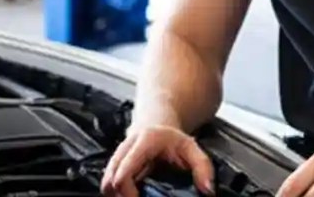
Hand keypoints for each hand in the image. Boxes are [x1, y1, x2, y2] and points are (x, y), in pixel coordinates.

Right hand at [100, 124, 215, 195]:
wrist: (157, 123)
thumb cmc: (172, 138)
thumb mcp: (192, 148)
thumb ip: (202, 167)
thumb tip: (207, 190)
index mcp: (142, 143)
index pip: (123, 174)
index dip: (128, 193)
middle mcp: (124, 149)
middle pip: (109, 182)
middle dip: (121, 196)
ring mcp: (116, 158)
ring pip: (106, 184)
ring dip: (118, 195)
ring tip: (136, 196)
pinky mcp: (113, 166)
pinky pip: (108, 185)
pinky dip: (117, 192)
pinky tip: (131, 193)